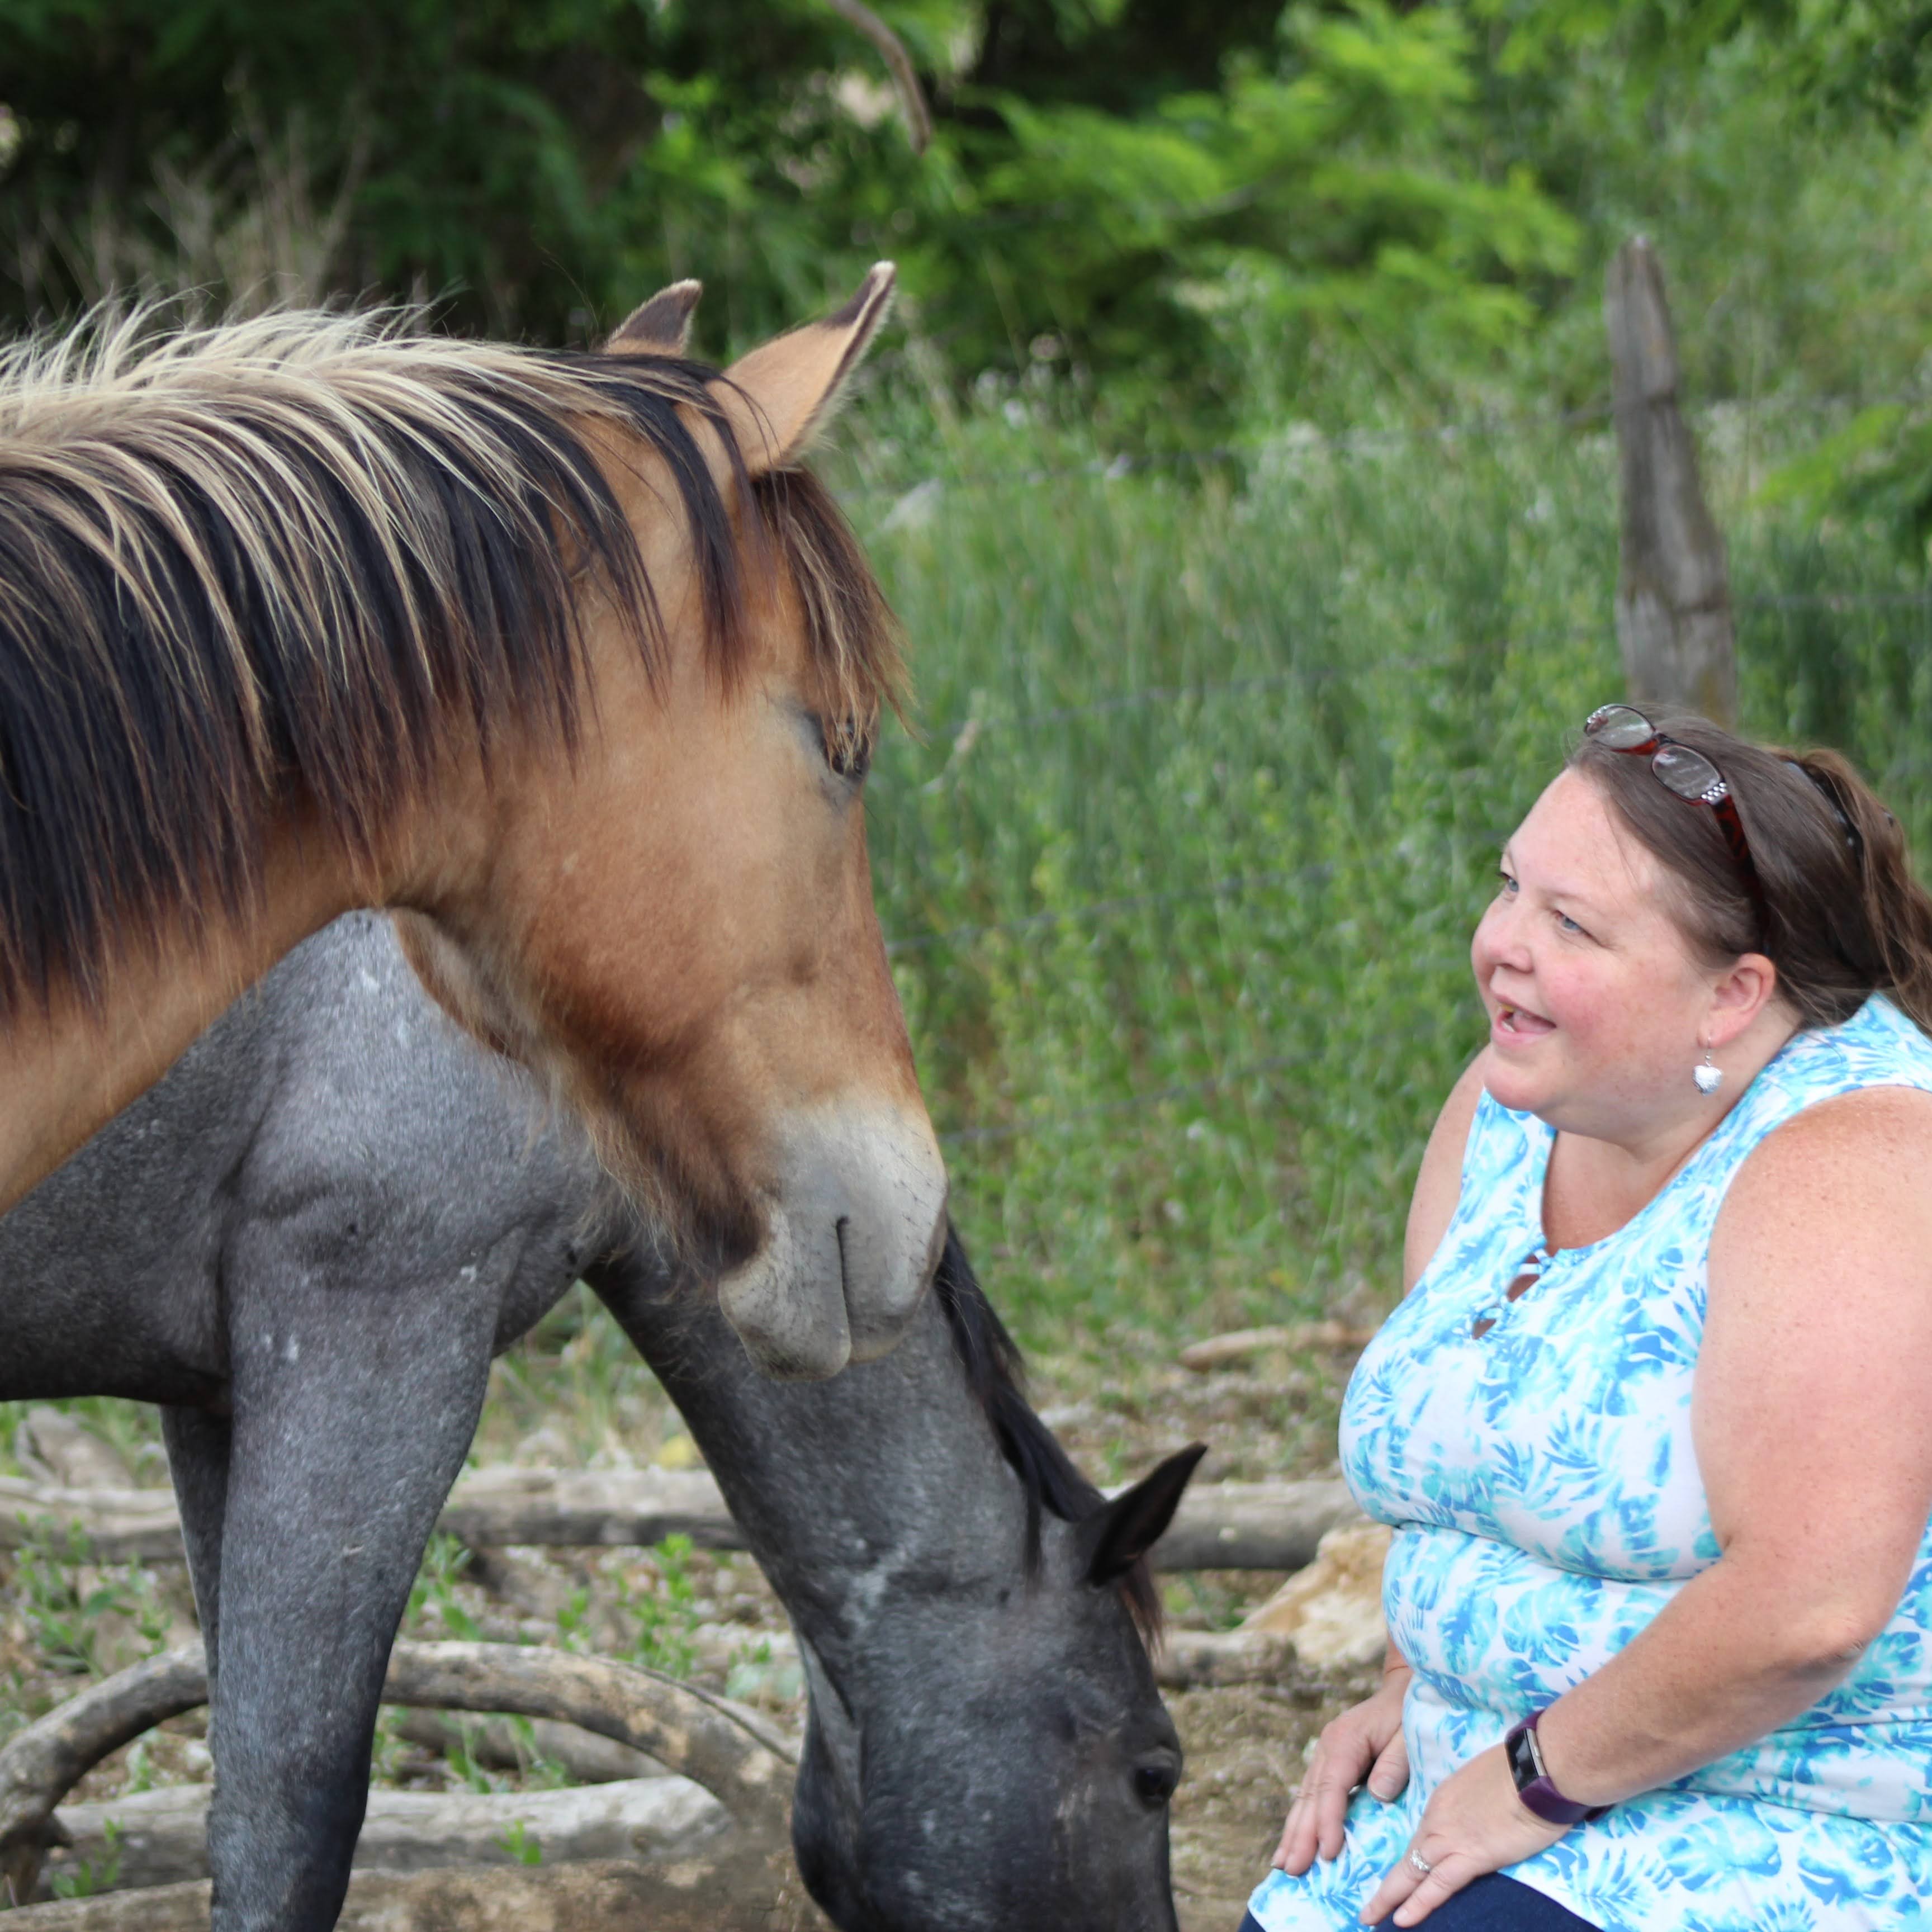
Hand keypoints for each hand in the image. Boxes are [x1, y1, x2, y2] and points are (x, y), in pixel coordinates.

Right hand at [1272, 1665, 1412, 1874]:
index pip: (1331, 1787)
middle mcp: (1328, 1747)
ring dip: (1294, 1831)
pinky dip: (1302, 1820)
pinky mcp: (1330, 1762)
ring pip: (1305, 1797)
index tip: (1328, 1852)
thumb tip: (1377, 1795)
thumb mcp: (1408, 1736)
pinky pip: (1312, 1795)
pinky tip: (1293, 1842)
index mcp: (1345, 1740)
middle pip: (1310, 1795)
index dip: (1328, 1821)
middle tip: (1291, 1869)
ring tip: (1282, 1864)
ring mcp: (1325, 1754)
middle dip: (1300, 1834)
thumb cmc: (1408, 1713)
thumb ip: (1394, 1764)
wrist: (1401, 1688)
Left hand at [1358, 1743, 1568, 1926]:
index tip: (1397, 1877)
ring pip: (1413, 1873)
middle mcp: (1439, 1819)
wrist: (1537, 1770)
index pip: (1420, 1837)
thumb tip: (1480, 1817)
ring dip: (1390, 1898)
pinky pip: (1439, 1884)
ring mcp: (1452, 1838)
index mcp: (1443, 1801)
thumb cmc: (1520, 1771)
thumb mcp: (1484, 1783)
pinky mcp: (1473, 1855)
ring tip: (1370, 1918)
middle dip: (1386, 1887)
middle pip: (1407, 1858)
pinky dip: (1419, 1903)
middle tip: (1366, 1910)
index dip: (1408, 1859)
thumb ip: (1474, 1804)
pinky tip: (1402, 1919)